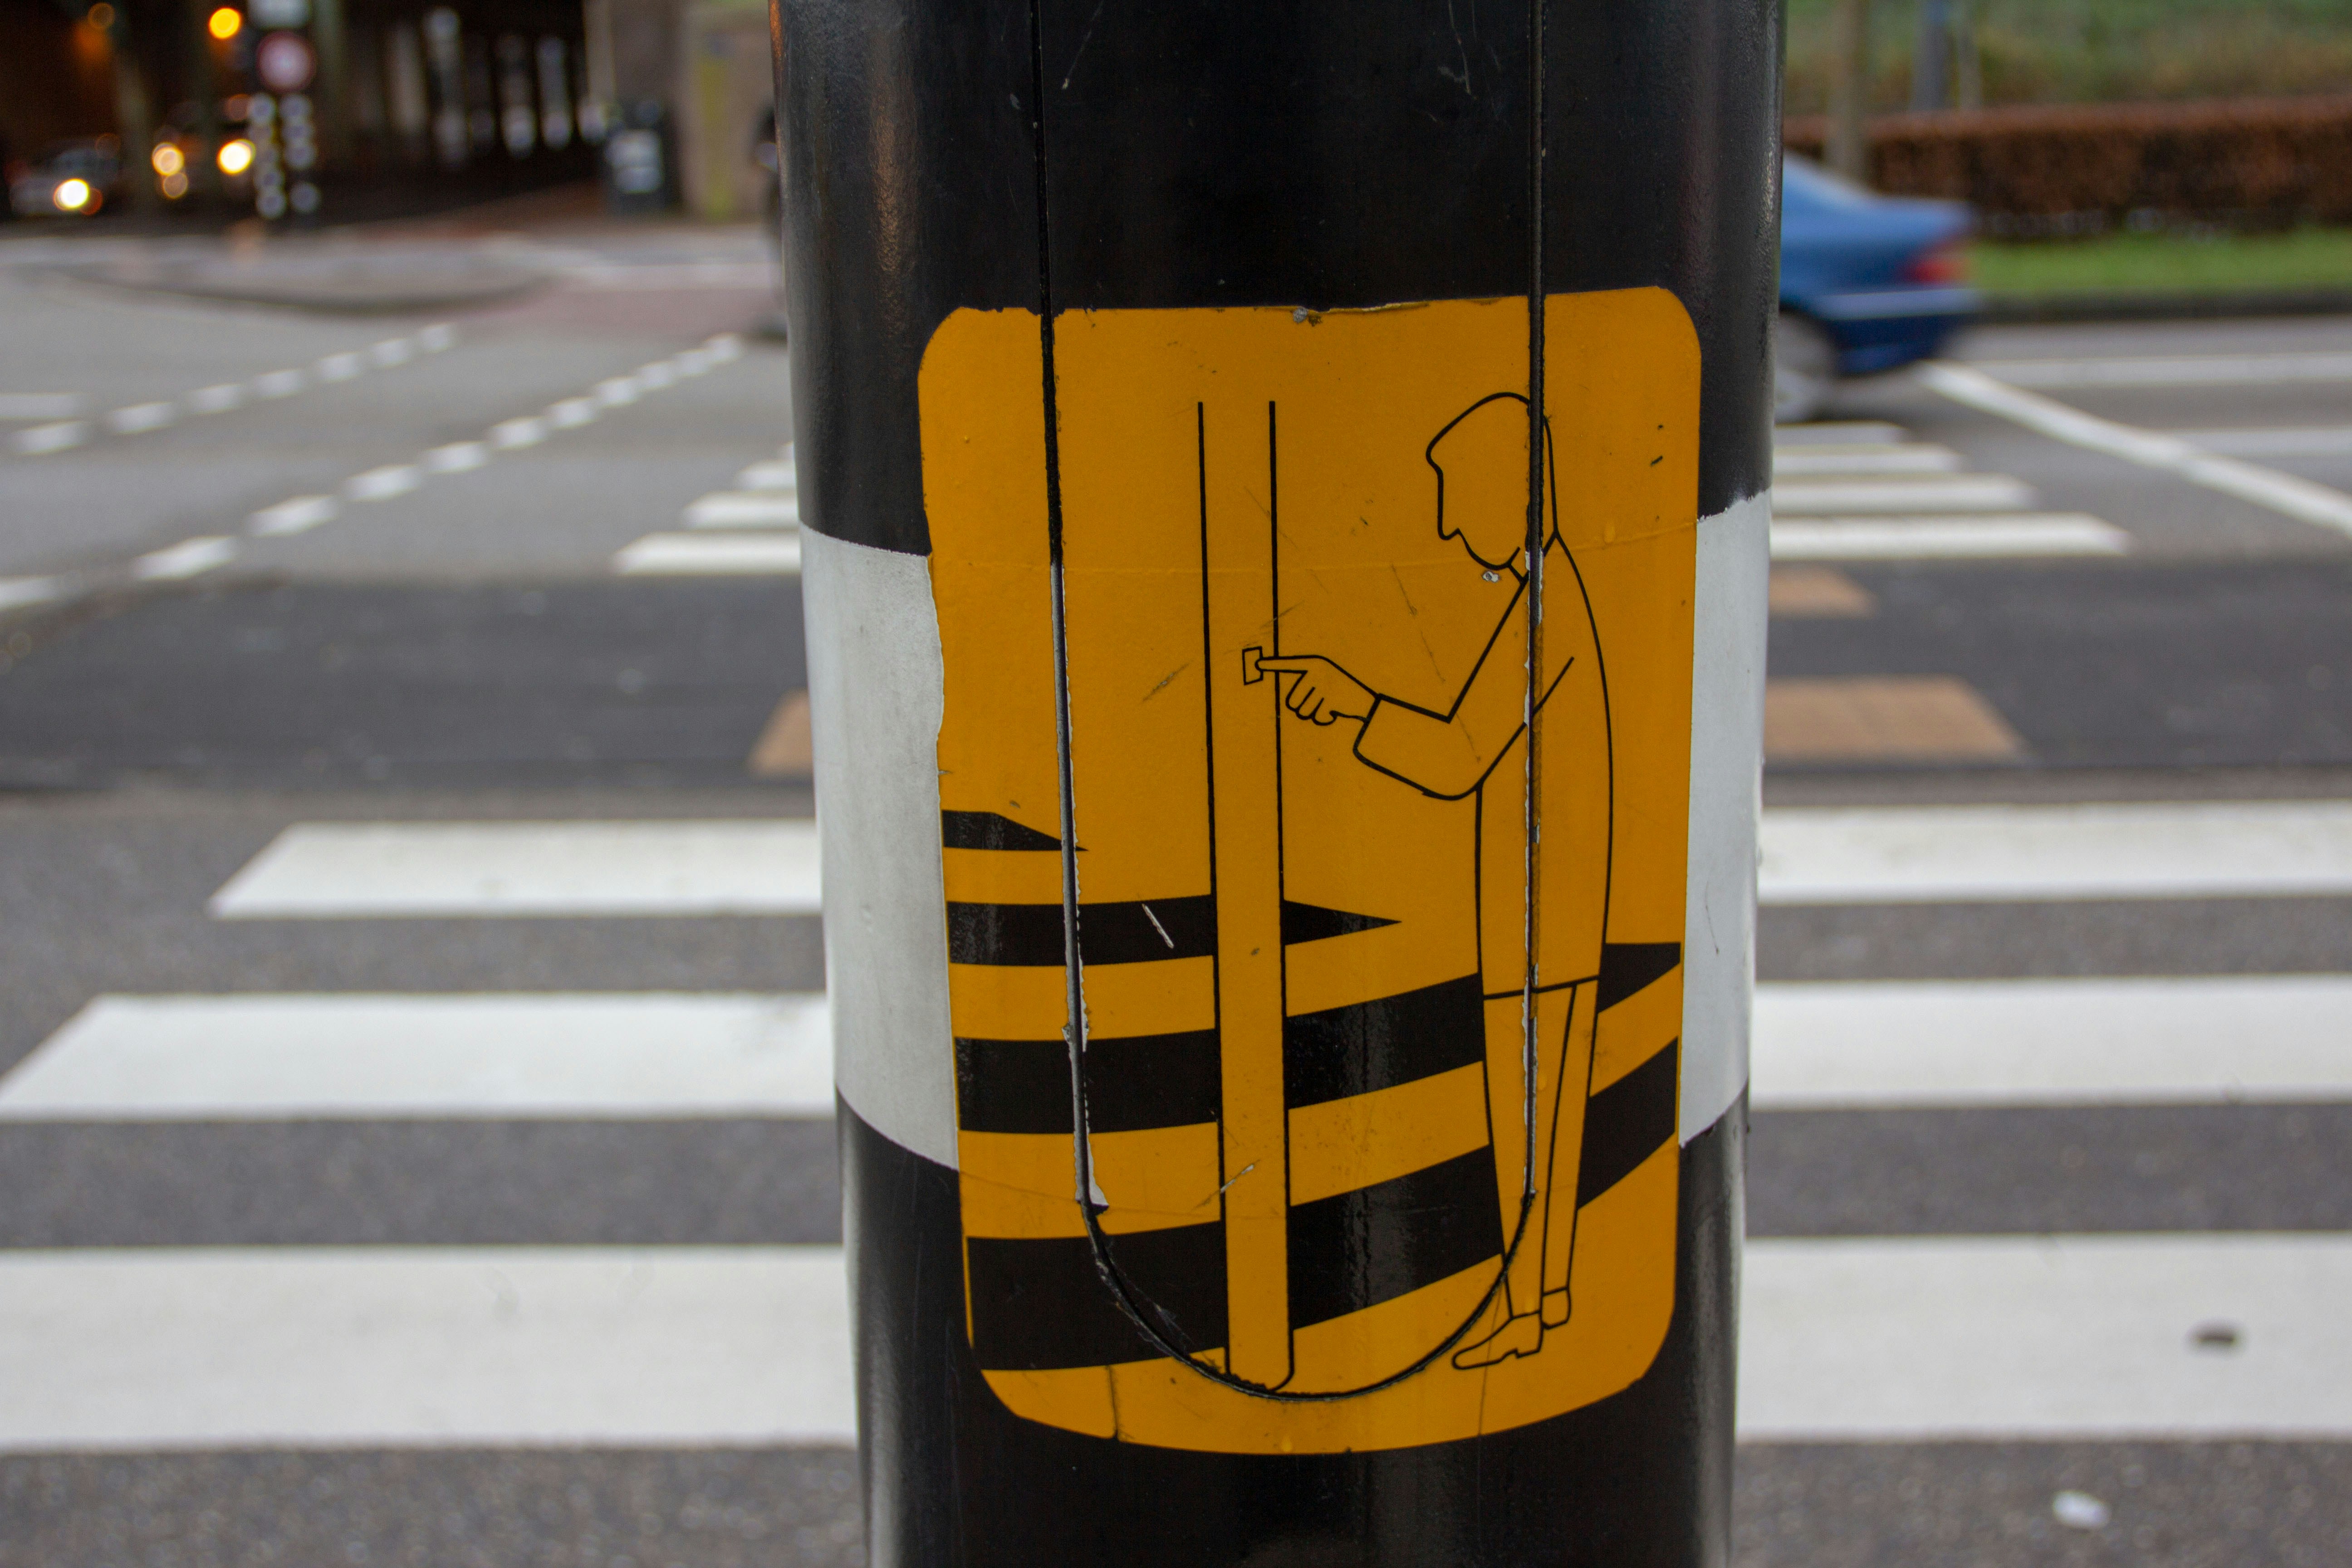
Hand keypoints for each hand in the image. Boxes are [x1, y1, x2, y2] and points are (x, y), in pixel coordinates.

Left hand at [1258, 656, 1374, 725]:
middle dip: (1302, 708)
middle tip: (1318, 703)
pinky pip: (1316, 718)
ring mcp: (1324, 684)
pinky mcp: (1331, 699)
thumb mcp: (1324, 682)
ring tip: (1327, 705)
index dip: (1272, 665)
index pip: (1289, 664)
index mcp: (1314, 664)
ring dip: (1313, 714)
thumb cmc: (1339, 692)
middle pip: (1292, 701)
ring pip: (1302, 711)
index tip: (1257, 664)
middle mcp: (1317, 671)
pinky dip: (1324, 719)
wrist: (1365, 700)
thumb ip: (1307, 687)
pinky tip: (1334, 711)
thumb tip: (1291, 704)